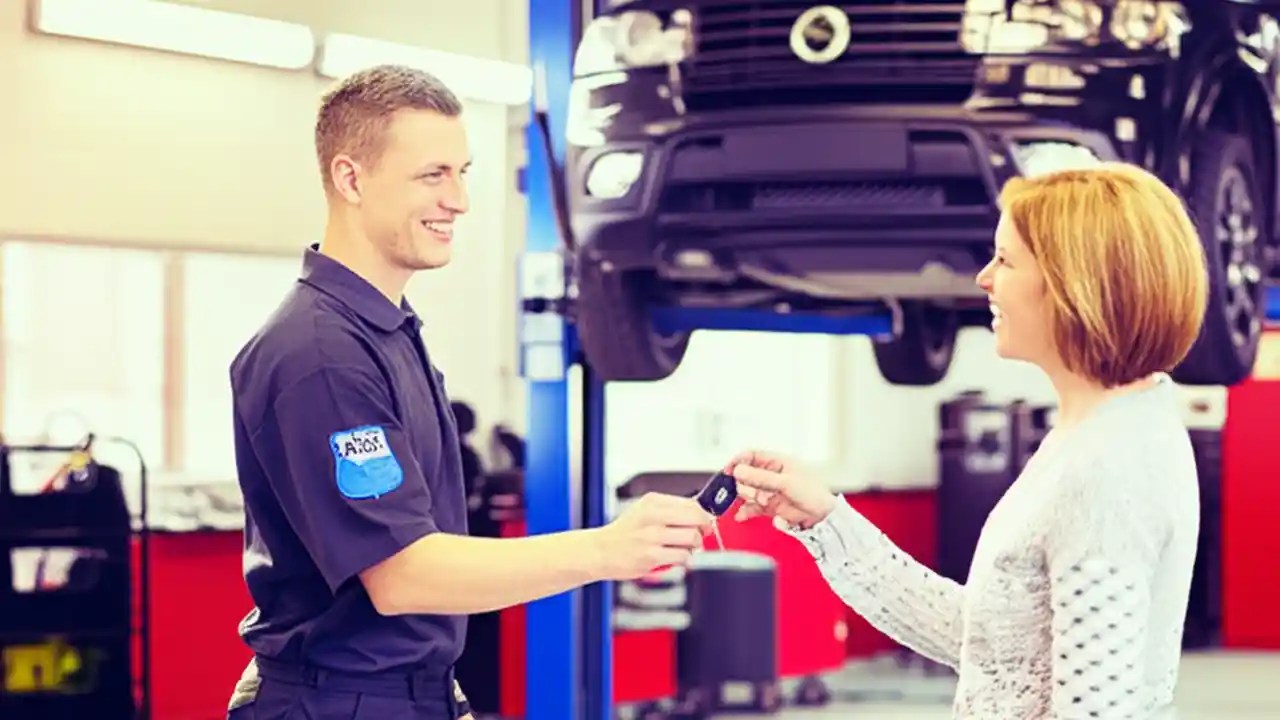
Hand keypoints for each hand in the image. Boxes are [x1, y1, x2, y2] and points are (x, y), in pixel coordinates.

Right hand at [591, 492, 712, 579]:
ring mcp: (651, 536)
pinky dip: (683, 558)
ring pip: (692, 538)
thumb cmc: (624, 533)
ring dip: (693, 546)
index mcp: (652, 502)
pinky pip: (682, 556)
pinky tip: (673, 557)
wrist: (600, 551)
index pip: (691, 504)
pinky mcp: (651, 556)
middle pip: (696, 519)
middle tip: (699, 535)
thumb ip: (669, 510)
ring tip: (683, 548)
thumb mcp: (643, 510)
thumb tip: (699, 513)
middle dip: (703, 529)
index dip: (704, 515)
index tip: (704, 522)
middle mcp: (652, 516)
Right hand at [725, 450, 837, 528]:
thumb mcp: (786, 483)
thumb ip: (761, 478)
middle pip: (746, 475)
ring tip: (762, 502)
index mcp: (777, 462)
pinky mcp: (769, 506)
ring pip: (747, 492)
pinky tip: (741, 515)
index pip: (751, 456)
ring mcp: (769, 491)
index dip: (738, 461)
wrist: (823, 517)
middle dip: (746, 484)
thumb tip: (738, 471)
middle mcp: (771, 475)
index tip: (729, 470)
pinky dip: (745, 511)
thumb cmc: (813, 494)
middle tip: (753, 491)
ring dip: (749, 498)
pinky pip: (751, 507)